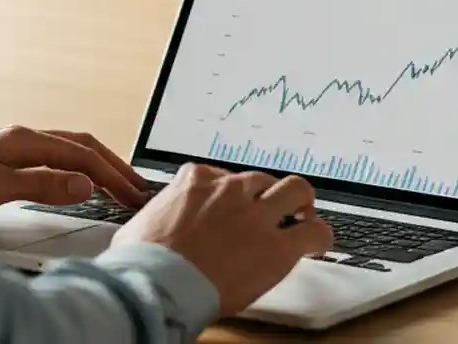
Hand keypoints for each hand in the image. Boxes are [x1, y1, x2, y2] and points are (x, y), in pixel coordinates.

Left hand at [0, 126, 147, 213]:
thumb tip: (83, 181)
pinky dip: (76, 167)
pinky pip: (52, 157)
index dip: (111, 173)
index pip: (80, 152)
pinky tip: (77, 179)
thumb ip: (41, 184)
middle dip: (112, 164)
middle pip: (79, 144)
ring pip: (67, 149)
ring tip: (118, 182)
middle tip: (136, 188)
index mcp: (22, 139)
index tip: (131, 193)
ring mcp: (11, 146)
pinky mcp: (3, 159)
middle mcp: (19, 137)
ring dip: (96, 164)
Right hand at [113, 163, 332, 316]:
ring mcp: (257, 215)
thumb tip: (146, 228)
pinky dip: (319, 236)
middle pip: (262, 179)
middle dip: (268, 195)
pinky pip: (314, 232)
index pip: (222, 175)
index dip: (230, 195)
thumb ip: (156, 217)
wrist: (158, 284)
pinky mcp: (278, 247)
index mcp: (195, 180)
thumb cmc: (141, 261)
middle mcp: (230, 190)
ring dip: (301, 204)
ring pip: (296, 191)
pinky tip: (316, 245)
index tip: (231, 208)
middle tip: (270, 213)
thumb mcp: (139, 225)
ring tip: (302, 219)